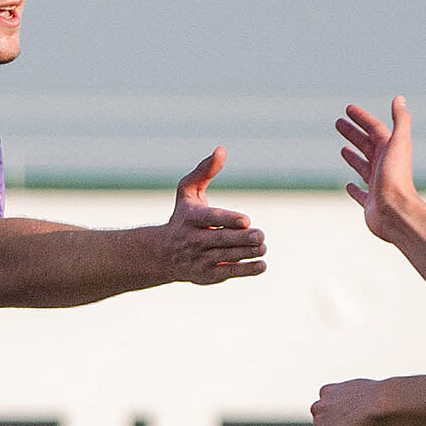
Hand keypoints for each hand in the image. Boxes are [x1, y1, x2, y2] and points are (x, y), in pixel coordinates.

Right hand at [152, 148, 266, 285]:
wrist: (162, 255)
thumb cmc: (182, 218)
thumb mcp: (187, 192)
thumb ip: (204, 171)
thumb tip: (221, 150)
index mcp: (190, 218)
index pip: (211, 219)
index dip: (228, 220)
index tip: (246, 221)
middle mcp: (193, 240)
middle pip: (221, 240)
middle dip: (242, 239)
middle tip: (261, 235)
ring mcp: (200, 259)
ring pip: (226, 257)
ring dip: (247, 253)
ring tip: (262, 247)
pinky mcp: (207, 275)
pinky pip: (228, 273)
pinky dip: (246, 270)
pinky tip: (261, 265)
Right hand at [338, 98, 422, 247]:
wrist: (396, 212)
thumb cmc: (396, 177)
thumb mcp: (398, 143)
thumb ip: (401, 120)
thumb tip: (400, 98)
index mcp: (390, 150)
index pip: (374, 129)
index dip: (362, 118)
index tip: (348, 109)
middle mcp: (385, 166)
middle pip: (366, 145)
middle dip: (353, 133)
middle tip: (338, 123)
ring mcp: (377, 185)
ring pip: (363, 166)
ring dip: (353, 156)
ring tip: (342, 149)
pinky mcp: (371, 203)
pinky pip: (361, 193)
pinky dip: (354, 188)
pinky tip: (348, 185)